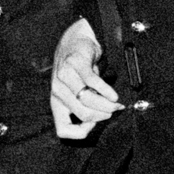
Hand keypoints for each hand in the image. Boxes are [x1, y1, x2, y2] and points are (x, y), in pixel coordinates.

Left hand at [49, 18, 118, 138]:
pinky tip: (114, 94)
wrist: (75, 40)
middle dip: (103, 116)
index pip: (63, 130)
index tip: (95, 125)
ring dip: (106, 105)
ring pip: (87, 101)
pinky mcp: (76, 64)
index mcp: (57, 102)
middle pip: (82, 115)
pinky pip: (93, 83)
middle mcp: (57, 92)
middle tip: (114, 111)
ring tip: (116, 103)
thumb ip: (86, 105)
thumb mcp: (78, 90)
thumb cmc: (79, 69)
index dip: (81, 132)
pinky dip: (107, 91)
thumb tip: (105, 118)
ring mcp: (64, 77)